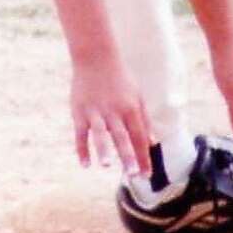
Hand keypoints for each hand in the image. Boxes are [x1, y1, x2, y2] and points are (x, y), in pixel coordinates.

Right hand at [70, 58, 153, 176]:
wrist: (96, 57)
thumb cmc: (120, 79)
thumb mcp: (138, 96)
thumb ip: (145, 120)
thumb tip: (153, 142)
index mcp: (131, 108)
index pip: (140, 136)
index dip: (144, 156)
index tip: (147, 174)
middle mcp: (114, 111)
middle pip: (123, 136)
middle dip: (128, 156)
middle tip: (133, 175)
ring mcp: (96, 111)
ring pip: (101, 134)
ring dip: (104, 150)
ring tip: (107, 166)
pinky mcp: (80, 112)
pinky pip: (81, 133)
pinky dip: (82, 149)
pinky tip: (86, 164)